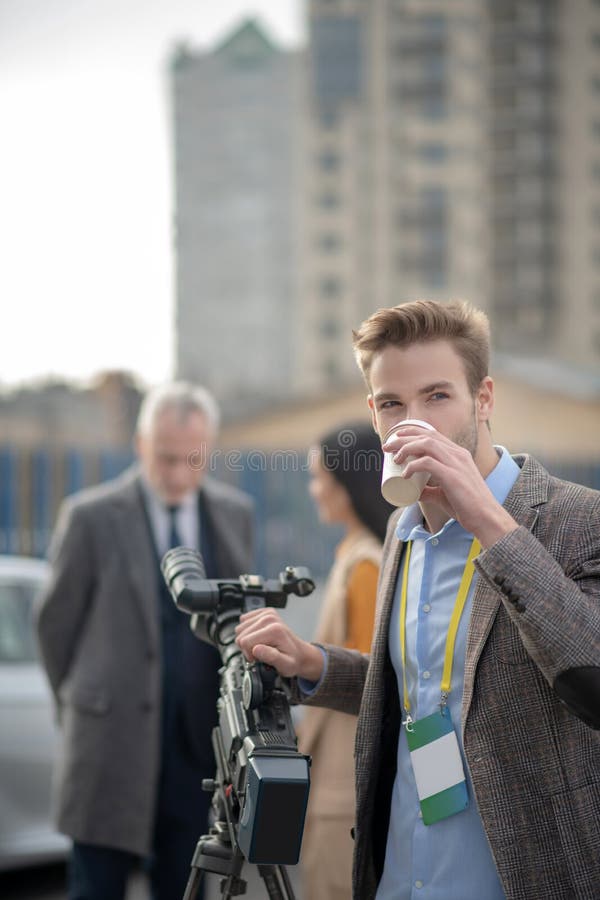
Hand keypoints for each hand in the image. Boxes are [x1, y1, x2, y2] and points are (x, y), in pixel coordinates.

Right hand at [235, 608, 323, 680]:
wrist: (299, 653)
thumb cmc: (293, 660)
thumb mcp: (285, 665)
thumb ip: (271, 657)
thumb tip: (256, 650)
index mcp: (274, 629)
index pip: (244, 642)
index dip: (249, 654)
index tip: (258, 658)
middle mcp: (270, 618)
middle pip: (240, 634)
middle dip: (247, 647)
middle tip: (261, 653)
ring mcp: (267, 613)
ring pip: (240, 628)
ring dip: (248, 640)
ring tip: (261, 645)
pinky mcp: (264, 612)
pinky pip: (244, 621)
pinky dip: (248, 631)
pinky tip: (258, 637)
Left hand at [382, 425, 517, 545]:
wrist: (485, 518)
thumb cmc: (466, 507)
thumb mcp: (444, 494)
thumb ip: (431, 491)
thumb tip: (413, 492)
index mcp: (458, 455)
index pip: (433, 434)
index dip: (412, 432)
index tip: (395, 437)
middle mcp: (458, 454)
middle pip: (426, 436)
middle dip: (403, 438)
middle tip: (387, 447)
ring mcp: (457, 464)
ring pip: (427, 444)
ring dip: (406, 448)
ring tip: (393, 458)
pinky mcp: (453, 476)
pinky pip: (428, 463)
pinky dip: (413, 466)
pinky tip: (404, 474)